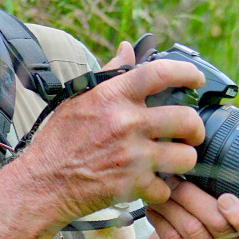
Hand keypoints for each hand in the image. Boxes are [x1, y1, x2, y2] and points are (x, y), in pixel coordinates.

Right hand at [18, 41, 206, 224]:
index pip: (160, 73)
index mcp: (112, 96)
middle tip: (190, 133)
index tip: (196, 79)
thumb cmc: (59, 140)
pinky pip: (166, 189)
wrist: (43, 183)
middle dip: (195, 128)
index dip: (187, 72)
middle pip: (187, 119)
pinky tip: (149, 184)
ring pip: (186, 157)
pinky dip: (160, 190)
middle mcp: (126, 123)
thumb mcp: (79, 98)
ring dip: (182, 161)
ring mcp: (132, 156)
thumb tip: (127, 48)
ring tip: (172, 161)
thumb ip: (110, 73)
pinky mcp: (133, 185)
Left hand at [136, 177, 238, 238]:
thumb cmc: (196, 221)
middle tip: (172, 179)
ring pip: (192, 229)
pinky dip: (160, 218)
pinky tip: (154, 209)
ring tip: (160, 191)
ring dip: (171, 204)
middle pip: (217, 223)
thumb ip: (215, 192)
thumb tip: (195, 160)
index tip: (225, 199)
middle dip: (190, 195)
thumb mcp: (211, 207)